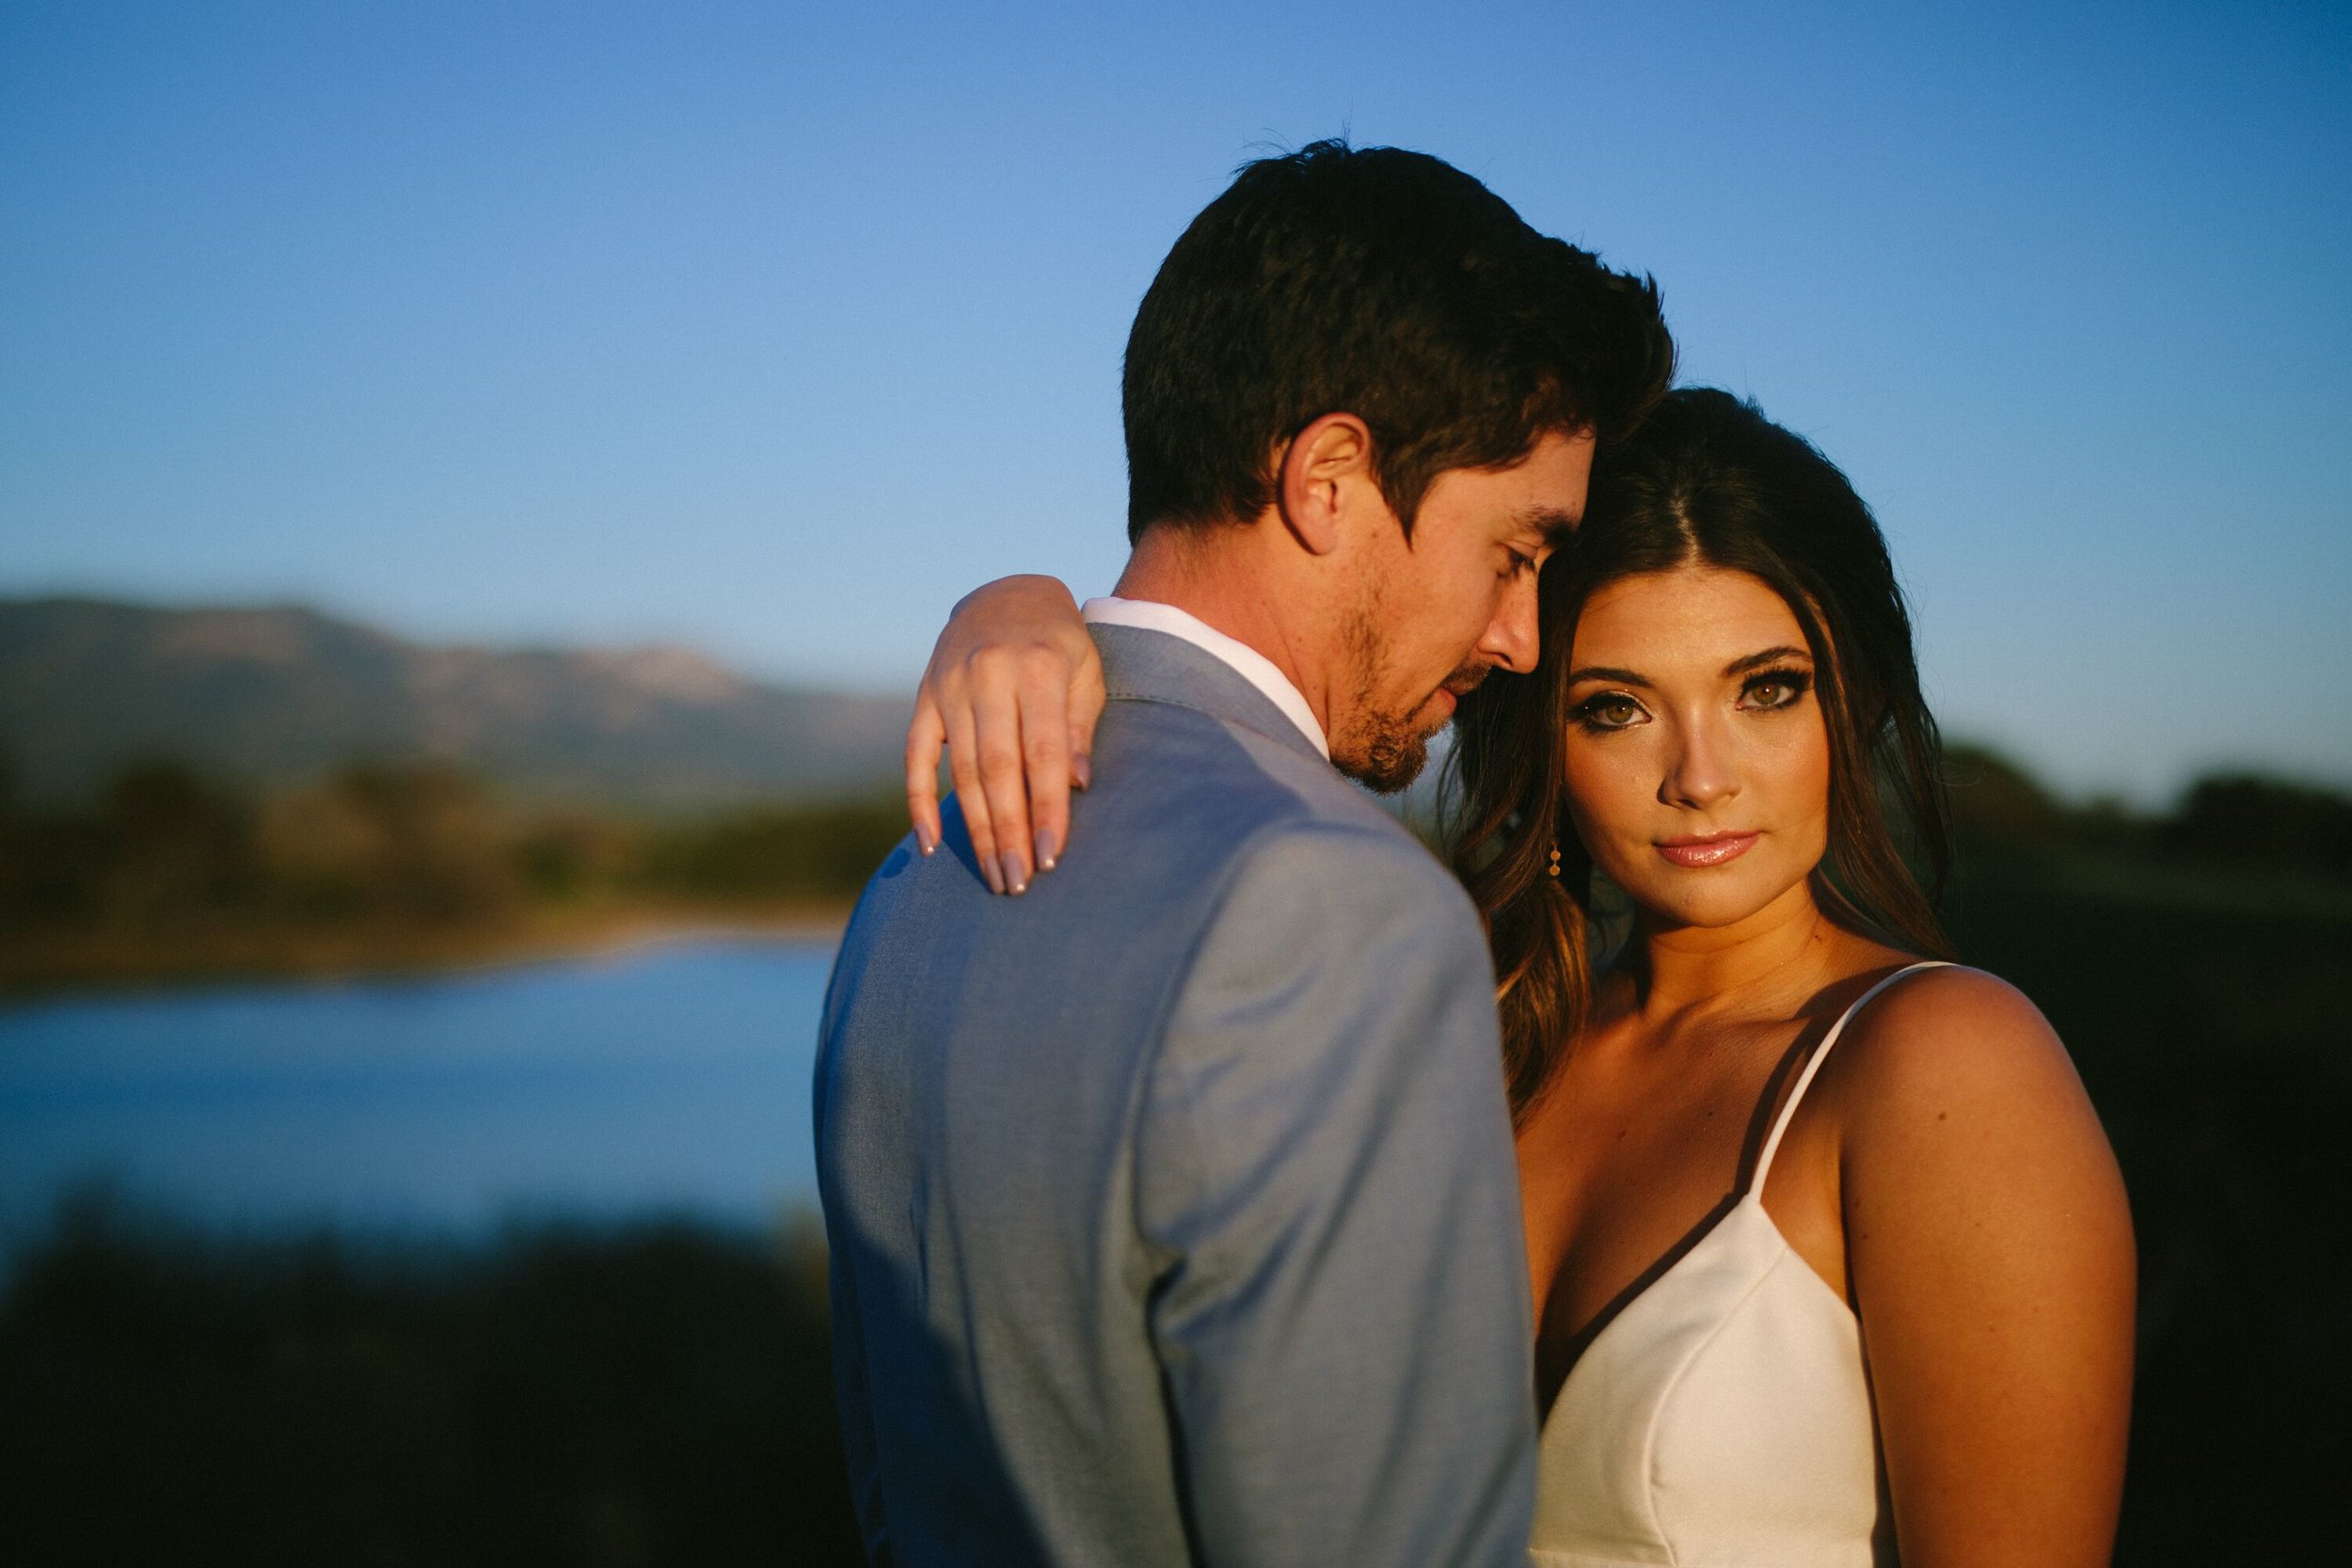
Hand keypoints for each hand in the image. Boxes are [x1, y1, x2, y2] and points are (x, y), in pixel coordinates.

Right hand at [906, 575, 1105, 894]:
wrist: (1009, 594)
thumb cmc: (1062, 645)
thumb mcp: (1086, 673)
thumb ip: (1079, 726)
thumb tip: (1079, 784)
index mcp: (1038, 667)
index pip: (1042, 752)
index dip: (1046, 808)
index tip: (1050, 857)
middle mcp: (988, 675)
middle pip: (997, 769)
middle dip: (1008, 832)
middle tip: (1017, 883)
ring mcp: (949, 685)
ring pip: (960, 771)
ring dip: (976, 829)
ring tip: (992, 875)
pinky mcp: (925, 696)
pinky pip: (915, 756)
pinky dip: (919, 802)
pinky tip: (931, 844)